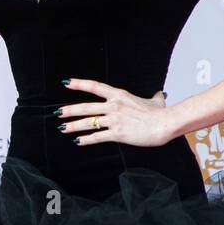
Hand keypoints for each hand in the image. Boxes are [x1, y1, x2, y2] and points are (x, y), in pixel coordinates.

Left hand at [56, 79, 174, 147]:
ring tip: (63, 128)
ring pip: (88, 122)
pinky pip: (97, 137)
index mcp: (119, 95)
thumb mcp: (155, 101)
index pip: (95, 87)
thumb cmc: (161, 113)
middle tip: (58, 112)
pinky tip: (78, 141)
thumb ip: (154, 97)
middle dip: (70, 110)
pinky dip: (86, 139)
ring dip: (73, 126)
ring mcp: (114, 120)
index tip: (66, 82)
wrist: (165, 124)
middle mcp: (114, 106)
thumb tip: (160, 94)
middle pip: (86, 107)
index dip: (79, 84)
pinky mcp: (117, 133)